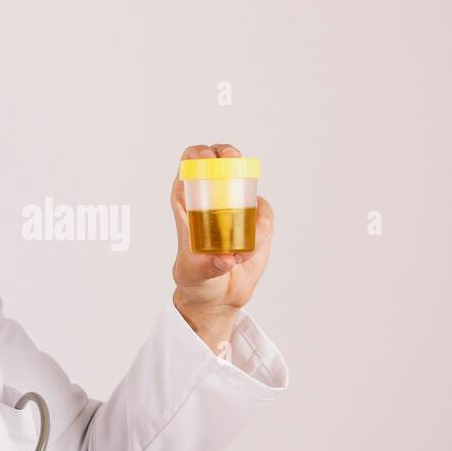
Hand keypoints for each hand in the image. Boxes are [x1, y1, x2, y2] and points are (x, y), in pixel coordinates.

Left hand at [170, 144, 273, 345]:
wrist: (219, 296)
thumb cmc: (196, 280)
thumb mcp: (194, 273)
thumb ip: (207, 266)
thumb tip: (226, 260)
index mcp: (187, 201)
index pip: (189, 164)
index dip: (198, 154)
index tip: (208, 159)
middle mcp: (212, 198)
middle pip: (220, 159)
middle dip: (228, 154)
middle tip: (234, 161)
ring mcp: (235, 206)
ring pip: (246, 182)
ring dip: (250, 207)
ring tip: (240, 252)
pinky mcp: (256, 220)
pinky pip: (264, 213)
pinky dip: (261, 229)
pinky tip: (247, 255)